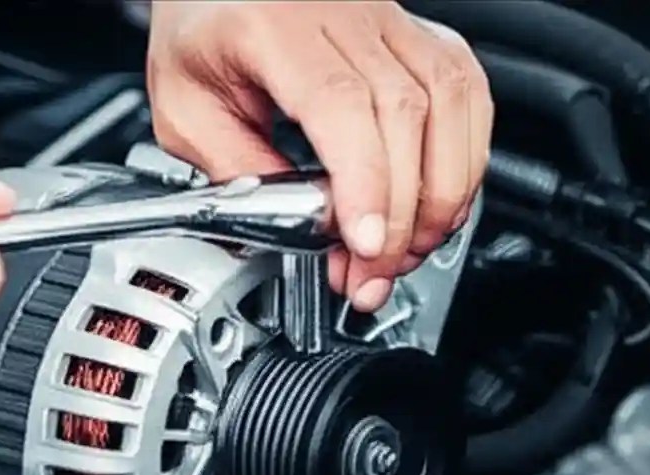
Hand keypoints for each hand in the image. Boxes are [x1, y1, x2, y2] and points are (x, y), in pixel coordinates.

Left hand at [147, 1, 491, 310]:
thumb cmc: (199, 33)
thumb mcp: (185, 112)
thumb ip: (237, 171)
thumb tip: (299, 230)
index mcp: (273, 30)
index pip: (341, 105)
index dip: (365, 182)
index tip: (365, 244)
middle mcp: (343, 15)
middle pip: (405, 113)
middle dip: (402, 213)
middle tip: (374, 273)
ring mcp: (388, 21)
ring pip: (451, 100)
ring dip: (443, 191)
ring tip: (410, 247)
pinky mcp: (416, 33)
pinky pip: (465, 90)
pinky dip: (464, 154)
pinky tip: (439, 199)